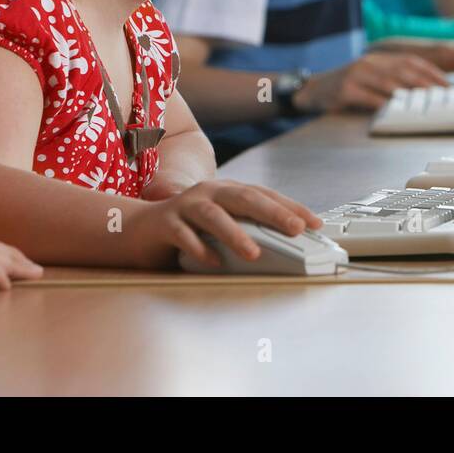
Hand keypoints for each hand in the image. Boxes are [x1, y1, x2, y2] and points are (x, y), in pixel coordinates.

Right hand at [131, 179, 321, 269]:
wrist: (138, 228)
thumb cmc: (188, 227)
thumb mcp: (222, 225)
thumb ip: (247, 229)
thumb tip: (287, 244)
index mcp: (227, 191)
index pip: (265, 195)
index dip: (291, 207)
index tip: (315, 222)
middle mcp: (209, 192)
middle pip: (244, 198)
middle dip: (272, 213)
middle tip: (295, 229)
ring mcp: (185, 206)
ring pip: (213, 215)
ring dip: (235, 234)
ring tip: (254, 252)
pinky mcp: (165, 224)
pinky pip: (183, 235)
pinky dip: (198, 248)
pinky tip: (212, 262)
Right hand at [292, 52, 448, 111]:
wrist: (313, 89)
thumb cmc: (348, 86)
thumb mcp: (371, 78)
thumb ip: (393, 81)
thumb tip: (423, 94)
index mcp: (379, 58)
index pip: (411, 61)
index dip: (431, 72)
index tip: (447, 85)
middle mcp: (369, 63)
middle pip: (403, 70)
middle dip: (425, 83)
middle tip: (442, 96)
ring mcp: (356, 75)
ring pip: (388, 83)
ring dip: (408, 94)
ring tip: (424, 104)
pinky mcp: (345, 89)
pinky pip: (368, 97)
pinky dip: (383, 104)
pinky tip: (395, 111)